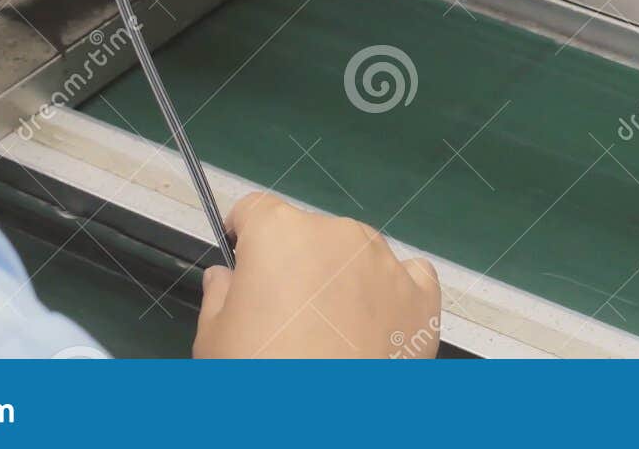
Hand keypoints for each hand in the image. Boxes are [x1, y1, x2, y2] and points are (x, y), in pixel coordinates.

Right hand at [194, 193, 441, 358]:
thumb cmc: (259, 376)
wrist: (327, 428)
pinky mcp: (424, 295)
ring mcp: (386, 262)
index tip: (245, 267)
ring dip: (345, 279)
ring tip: (335, 335)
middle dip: (298, 266)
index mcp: (280, 232)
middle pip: (310, 235)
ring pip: (358, 255)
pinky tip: (380, 326)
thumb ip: (219, 295)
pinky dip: (394, 294)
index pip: (256, 210)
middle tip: (287, 318)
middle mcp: (338, 233)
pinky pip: (409, 277)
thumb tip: (225, 276)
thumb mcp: (214, 340)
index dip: (246, 237)